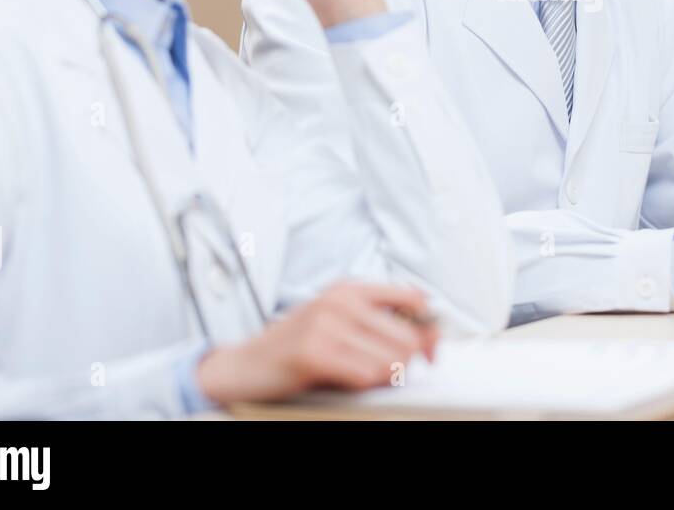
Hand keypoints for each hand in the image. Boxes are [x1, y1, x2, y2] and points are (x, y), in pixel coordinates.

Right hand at [195, 281, 438, 404]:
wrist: (242, 366)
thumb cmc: (295, 346)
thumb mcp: (337, 319)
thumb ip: (379, 321)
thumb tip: (430, 336)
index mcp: (349, 288)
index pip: (413, 300)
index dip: (430, 329)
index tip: (430, 351)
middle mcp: (339, 301)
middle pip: (408, 337)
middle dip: (409, 361)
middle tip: (394, 374)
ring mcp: (325, 325)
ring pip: (392, 359)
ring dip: (386, 376)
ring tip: (363, 376)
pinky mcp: (313, 354)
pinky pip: (367, 375)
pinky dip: (367, 384)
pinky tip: (349, 381)